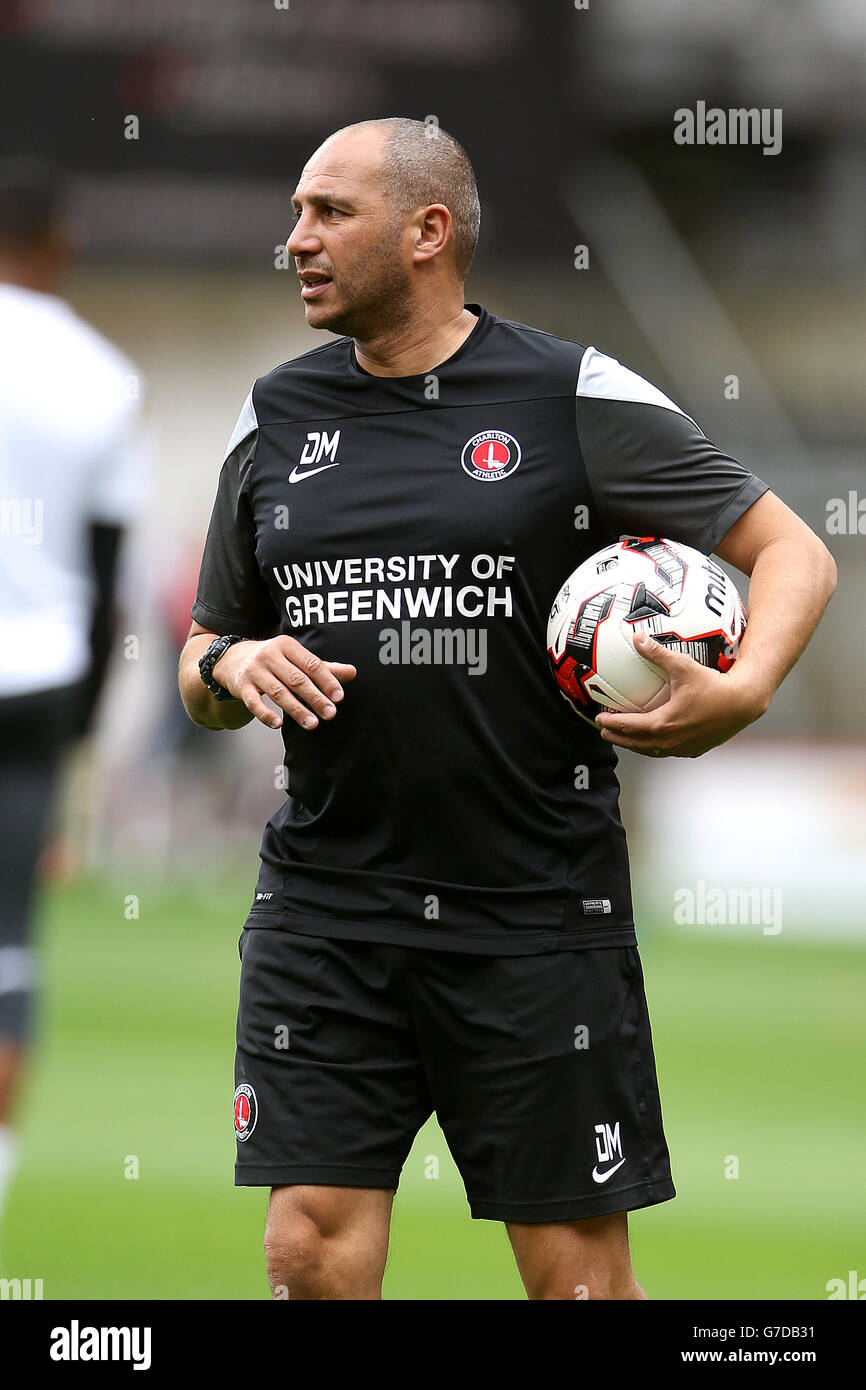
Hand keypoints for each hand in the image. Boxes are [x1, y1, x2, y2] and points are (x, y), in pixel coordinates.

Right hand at [213, 635, 355, 730]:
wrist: (231, 658)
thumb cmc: (272, 659)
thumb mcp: (295, 657)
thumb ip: (323, 667)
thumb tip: (353, 672)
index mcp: (287, 646)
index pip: (311, 664)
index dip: (327, 681)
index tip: (339, 697)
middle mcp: (270, 655)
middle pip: (297, 679)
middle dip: (315, 698)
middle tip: (330, 713)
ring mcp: (255, 671)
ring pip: (278, 692)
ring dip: (296, 710)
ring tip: (312, 723)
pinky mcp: (241, 686)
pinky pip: (254, 702)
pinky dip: (266, 714)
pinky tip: (278, 724)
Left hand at [594, 631, 767, 757]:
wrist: (743, 703)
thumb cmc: (714, 685)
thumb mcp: (683, 666)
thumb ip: (657, 653)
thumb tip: (637, 638)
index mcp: (662, 724)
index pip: (628, 726)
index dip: (611, 724)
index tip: (599, 719)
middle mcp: (670, 741)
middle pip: (635, 743)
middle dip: (617, 738)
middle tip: (604, 732)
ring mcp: (683, 748)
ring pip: (651, 750)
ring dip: (635, 745)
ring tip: (626, 739)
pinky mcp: (695, 750)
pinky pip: (669, 751)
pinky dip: (656, 747)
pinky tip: (655, 741)